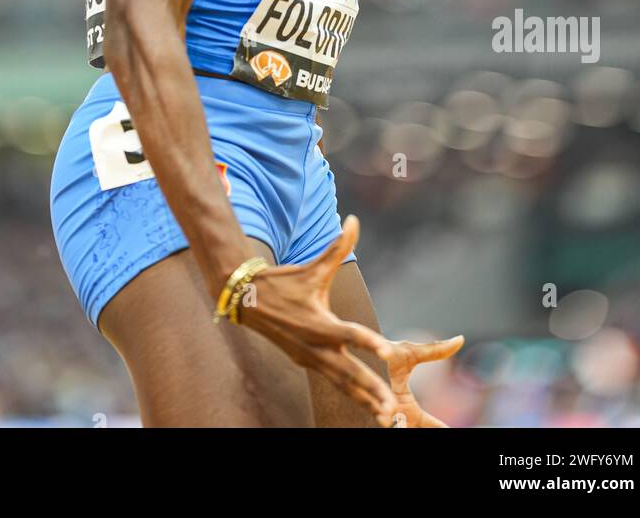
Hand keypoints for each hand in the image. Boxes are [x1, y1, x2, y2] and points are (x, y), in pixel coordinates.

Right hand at [234, 214, 460, 426]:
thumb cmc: (285, 281)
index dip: (370, 343)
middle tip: (393, 410)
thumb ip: (338, 246)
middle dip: (372, 393)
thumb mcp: (313, 267)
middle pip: (349, 374)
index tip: (389, 354)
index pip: (351, 334)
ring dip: (364, 402)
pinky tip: (368, 407)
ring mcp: (310, 360)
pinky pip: (333, 383)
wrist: (246, 300)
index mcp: (320, 323)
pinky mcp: (306, 364)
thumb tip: (353, 220)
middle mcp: (316, 347)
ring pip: (342, 386)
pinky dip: (351, 396)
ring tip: (387, 420)